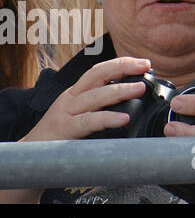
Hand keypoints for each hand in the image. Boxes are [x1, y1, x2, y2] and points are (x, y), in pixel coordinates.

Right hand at [21, 57, 152, 141]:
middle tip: (145, 65)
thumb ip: (99, 107)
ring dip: (119, 90)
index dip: (121, 63)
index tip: (143, 62)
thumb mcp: (79, 115)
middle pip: (97, 75)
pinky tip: (122, 119)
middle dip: (123, 67)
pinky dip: (106, 118)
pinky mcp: (64, 130)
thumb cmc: (58, 136)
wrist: (26, 155)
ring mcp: (66, 113)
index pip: (99, 71)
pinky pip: (87, 121)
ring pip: (94, 96)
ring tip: (139, 89)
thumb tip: (131, 103)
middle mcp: (71, 99)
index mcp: (76, 93)